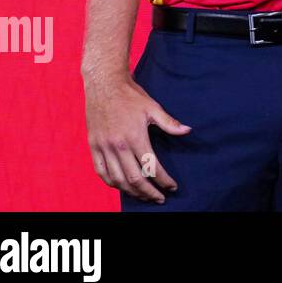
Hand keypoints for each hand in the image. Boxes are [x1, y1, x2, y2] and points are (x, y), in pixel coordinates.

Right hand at [85, 72, 189, 202]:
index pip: (151, 167)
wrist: (104, 84)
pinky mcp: (93, 146)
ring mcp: (103, 147)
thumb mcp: (153, 107)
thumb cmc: (130, 95)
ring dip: (131, 192)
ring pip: (117, 179)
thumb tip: (188, 131)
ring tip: (143, 195)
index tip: (172, 187)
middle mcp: (118, 145)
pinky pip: (101, 172)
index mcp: (135, 137)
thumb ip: (169, 123)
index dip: (163, 180)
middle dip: (149, 192)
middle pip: (134, 179)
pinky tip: (122, 186)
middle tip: (159, 198)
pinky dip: (112, 183)